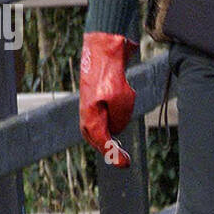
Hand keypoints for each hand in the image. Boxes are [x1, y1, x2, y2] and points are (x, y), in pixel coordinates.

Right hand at [79, 32, 137, 167]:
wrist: (105, 48)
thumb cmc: (112, 74)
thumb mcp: (122, 100)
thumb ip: (120, 119)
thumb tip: (116, 129)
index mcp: (91, 117)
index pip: (103, 143)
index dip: (114, 156)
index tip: (126, 165)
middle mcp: (87, 113)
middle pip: (97, 140)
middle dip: (109, 151)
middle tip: (124, 161)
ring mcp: (90, 105)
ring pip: (99, 129)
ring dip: (109, 138)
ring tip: (121, 147)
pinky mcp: (96, 97)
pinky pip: (103, 116)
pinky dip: (111, 121)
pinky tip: (118, 117)